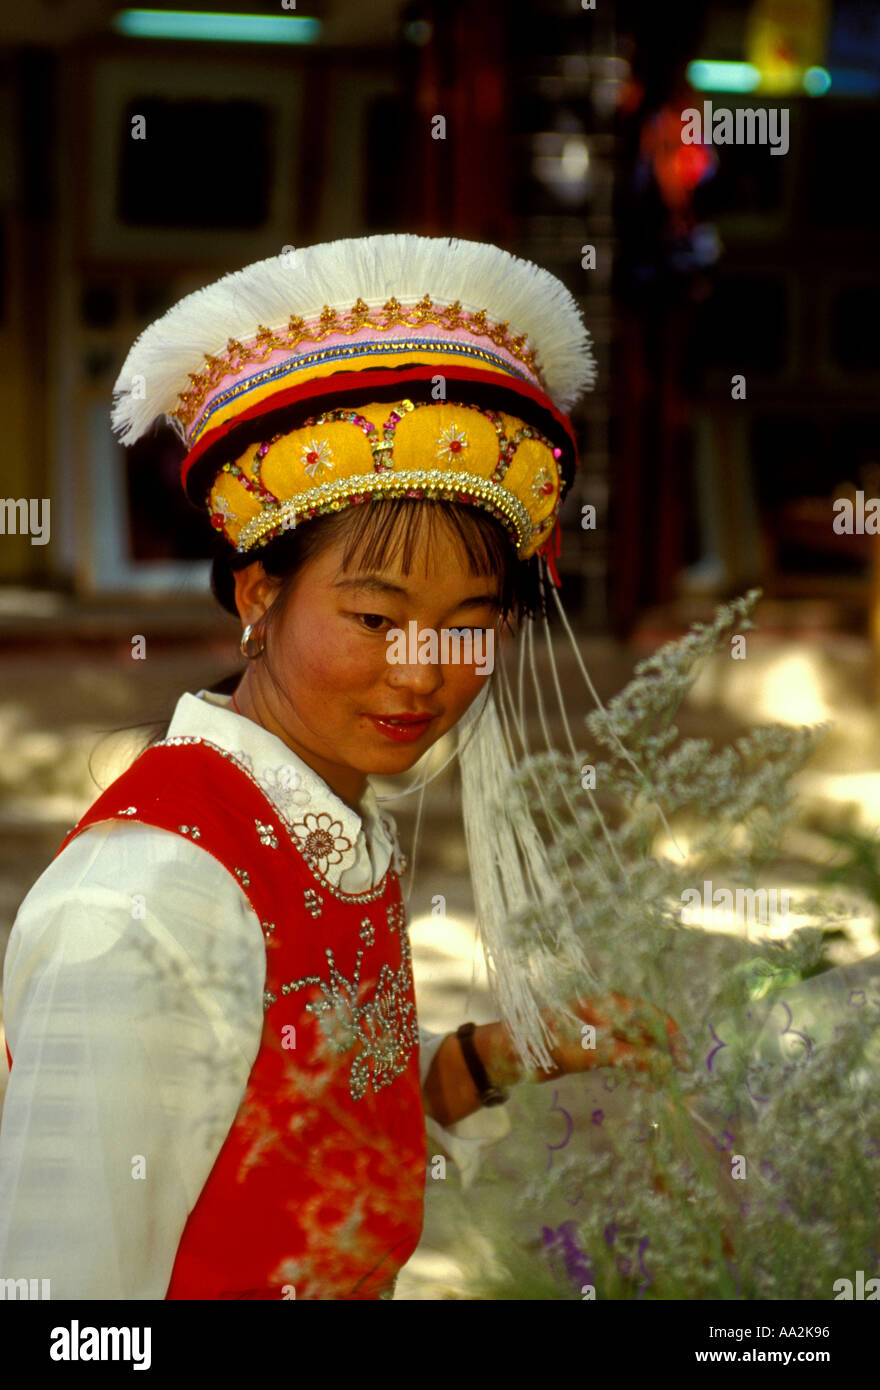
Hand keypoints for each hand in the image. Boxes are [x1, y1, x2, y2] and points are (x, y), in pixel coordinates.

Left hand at [537, 992, 690, 1080]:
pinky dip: (635, 1067)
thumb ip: (629, 1056)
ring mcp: (601, 1029)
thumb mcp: (592, 1051)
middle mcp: (608, 1012)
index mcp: (608, 1004)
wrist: (512, 1054)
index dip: (672, 1037)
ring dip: (651, 1063)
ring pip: (637, 1044)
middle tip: (675, 1081)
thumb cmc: (549, 1044)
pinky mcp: (593, 1046)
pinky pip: (624, 1054)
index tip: (684, 1064)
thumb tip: (665, 1064)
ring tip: (662, 1086)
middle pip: (647, 1030)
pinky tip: (644, 1083)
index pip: (651, 1015)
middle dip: (664, 1053)